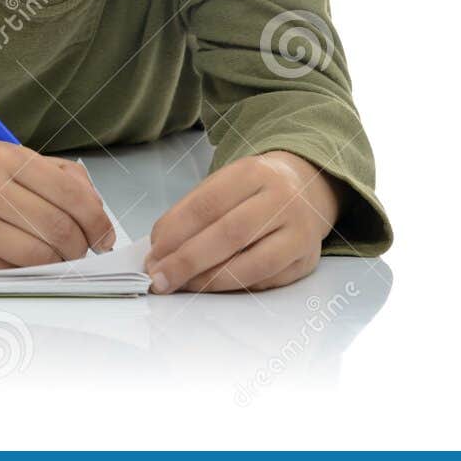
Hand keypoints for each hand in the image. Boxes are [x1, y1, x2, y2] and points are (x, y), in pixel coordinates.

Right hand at [0, 140, 116, 272]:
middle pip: (60, 228)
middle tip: (84, 251)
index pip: (71, 193)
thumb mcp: (0, 153)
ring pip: (40, 255)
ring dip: (59, 263)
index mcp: (7, 159)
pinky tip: (25, 261)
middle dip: (82, 247)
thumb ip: (49, 171)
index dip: (97, 220)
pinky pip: (12, 272)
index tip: (104, 235)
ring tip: (57, 258)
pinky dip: (28, 271)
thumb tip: (92, 202)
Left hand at [142, 150, 341, 293]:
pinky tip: (210, 287)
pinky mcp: (306, 260)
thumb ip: (191, 212)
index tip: (152, 255)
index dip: (175, 233)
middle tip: (159, 279)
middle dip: (187, 261)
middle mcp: (281, 199)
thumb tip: (160, 251)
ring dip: (209, 280)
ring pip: (252, 264)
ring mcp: (299, 231)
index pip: (207, 204)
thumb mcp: (223, 185)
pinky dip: (234, 287)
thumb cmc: (253, 190)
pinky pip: (266, 281)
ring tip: (182, 286)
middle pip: (229, 234)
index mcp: (252, 173)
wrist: (308, 187)